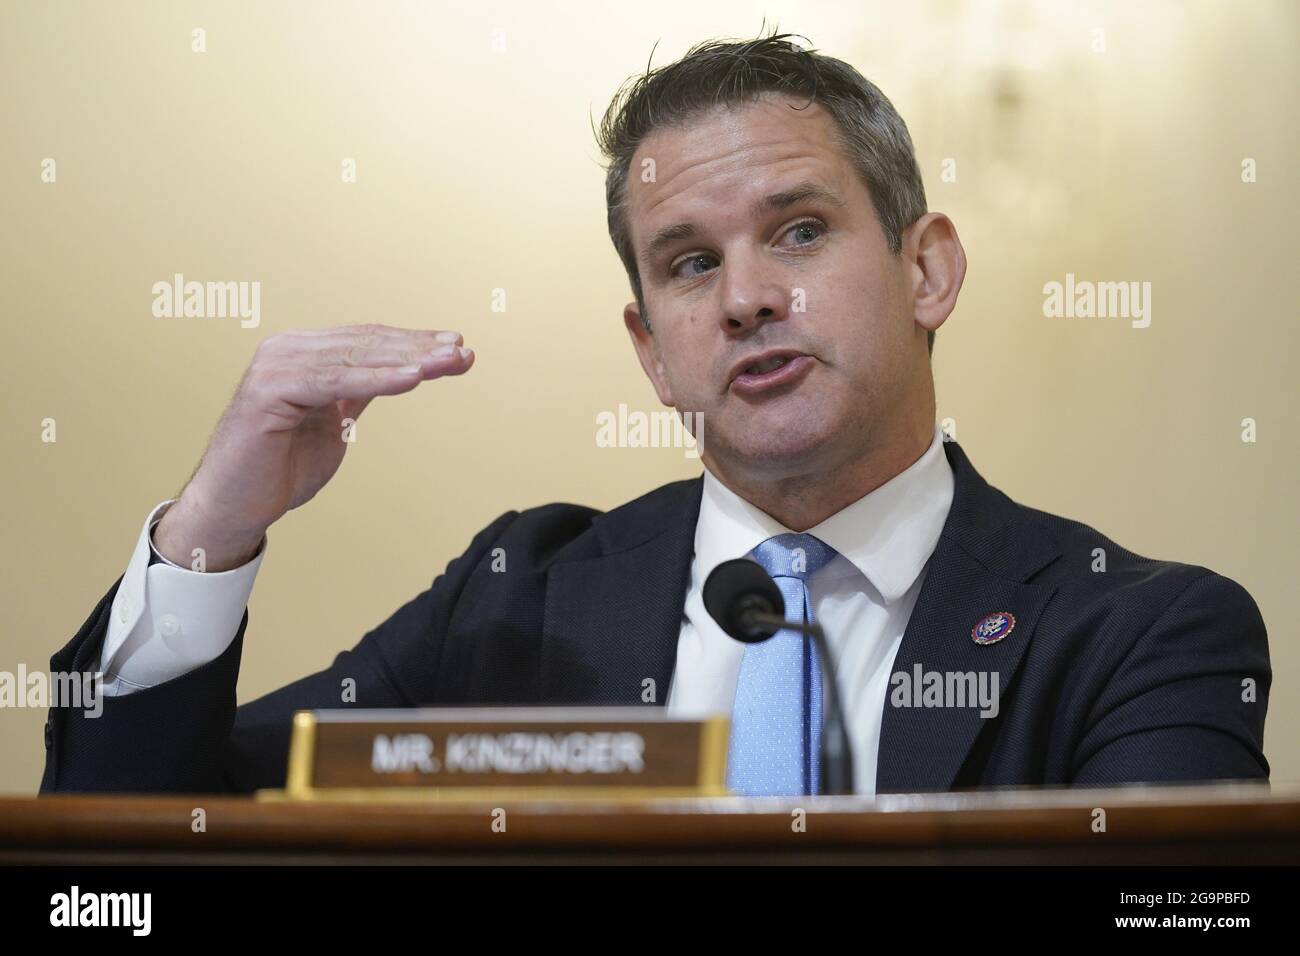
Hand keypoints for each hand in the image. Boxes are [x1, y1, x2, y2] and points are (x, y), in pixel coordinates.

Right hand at [153, 324, 473, 569]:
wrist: (236, 505)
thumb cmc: (280, 467)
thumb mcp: (334, 420)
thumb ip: (358, 391)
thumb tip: (401, 369)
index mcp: (302, 352)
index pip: (369, 341)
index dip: (415, 343)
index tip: (458, 350)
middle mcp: (287, 349)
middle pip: (368, 343)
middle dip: (421, 347)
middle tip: (463, 352)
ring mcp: (276, 365)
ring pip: (357, 357)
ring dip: (410, 359)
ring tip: (450, 361)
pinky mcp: (270, 389)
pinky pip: (336, 381)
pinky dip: (378, 378)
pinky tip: (414, 377)